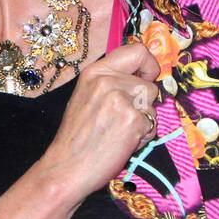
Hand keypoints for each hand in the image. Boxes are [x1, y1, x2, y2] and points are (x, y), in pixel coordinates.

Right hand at [41, 40, 160, 203]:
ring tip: (119, 133)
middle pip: (148, 83)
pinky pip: (152, 124)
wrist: (66, 168)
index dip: (148, 65)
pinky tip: (122, 143)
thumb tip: (140, 78)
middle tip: (122, 119)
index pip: (136, 51)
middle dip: (143, 103)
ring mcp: (120, 99)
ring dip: (143, 120)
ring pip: (152, 104)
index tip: (146, 78)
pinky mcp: (132, 120)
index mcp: (94, 72)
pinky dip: (142, 137)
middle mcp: (107, 81)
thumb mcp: (86, 97)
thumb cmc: (76, 138)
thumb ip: (109, 83)